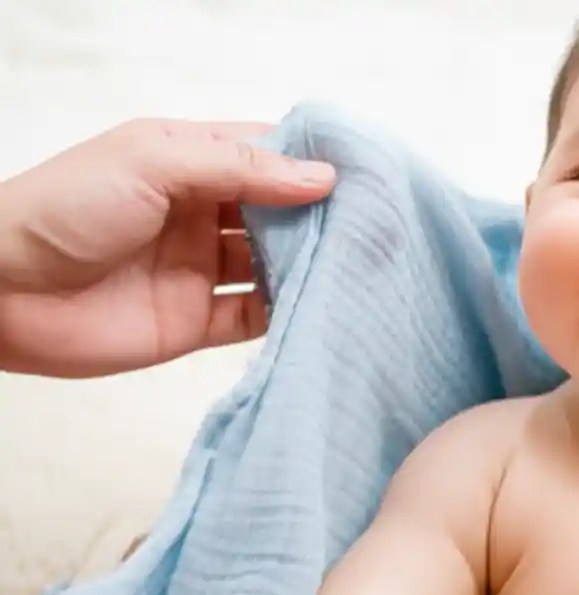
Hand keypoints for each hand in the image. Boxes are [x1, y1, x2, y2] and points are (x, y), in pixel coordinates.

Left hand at [0, 118, 334, 377]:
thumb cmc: (65, 208)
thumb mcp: (155, 161)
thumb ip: (241, 168)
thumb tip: (322, 177)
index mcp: (189, 162)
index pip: (267, 153)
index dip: (314, 160)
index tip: (367, 173)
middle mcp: (200, 212)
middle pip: (279, 211)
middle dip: (324, 216)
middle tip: (379, 225)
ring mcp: (199, 267)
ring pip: (274, 264)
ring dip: (313, 265)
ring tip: (364, 267)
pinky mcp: (195, 320)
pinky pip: (255, 316)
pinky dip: (289, 314)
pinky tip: (325, 309)